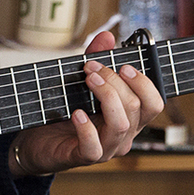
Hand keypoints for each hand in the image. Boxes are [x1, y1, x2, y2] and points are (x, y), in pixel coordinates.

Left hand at [7, 30, 163, 175]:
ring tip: (88, 80)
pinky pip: (94, 147)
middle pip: (136, 108)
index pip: (154, 103)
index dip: (143, 83)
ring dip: (106, 96)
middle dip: (115, 81)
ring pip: (120, 125)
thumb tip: (107, 37)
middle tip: (91, 68)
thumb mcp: (82, 84)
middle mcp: (123, 135)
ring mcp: (106, 148)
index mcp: (130, 118)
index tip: (122, 65)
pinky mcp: (83, 157)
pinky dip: (86, 128)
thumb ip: (97, 61)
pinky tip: (77, 113)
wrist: (38, 141)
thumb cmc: (65, 112)